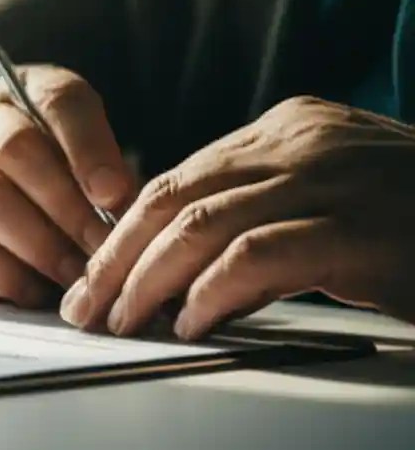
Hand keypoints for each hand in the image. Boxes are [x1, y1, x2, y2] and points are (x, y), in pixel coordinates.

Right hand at [0, 65, 132, 305]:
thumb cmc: (44, 177)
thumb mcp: (80, 159)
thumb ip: (105, 178)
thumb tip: (129, 220)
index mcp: (24, 92)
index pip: (58, 102)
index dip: (88, 148)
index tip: (115, 194)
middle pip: (15, 149)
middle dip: (67, 206)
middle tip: (103, 248)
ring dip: (37, 244)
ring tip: (75, 276)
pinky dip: (6, 274)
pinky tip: (38, 291)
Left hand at [61, 96, 414, 339]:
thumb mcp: (330, 199)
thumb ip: (261, 214)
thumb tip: (177, 270)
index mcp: (288, 126)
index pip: (177, 176)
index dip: (122, 232)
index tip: (91, 277)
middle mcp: (303, 140)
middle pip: (173, 196)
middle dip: (116, 258)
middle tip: (85, 305)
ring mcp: (335, 179)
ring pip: (201, 223)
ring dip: (147, 280)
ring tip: (122, 321)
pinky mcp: (364, 230)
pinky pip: (259, 256)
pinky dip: (211, 293)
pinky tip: (191, 322)